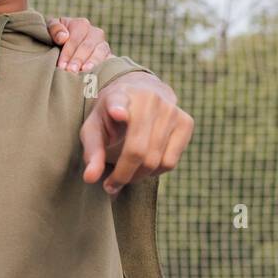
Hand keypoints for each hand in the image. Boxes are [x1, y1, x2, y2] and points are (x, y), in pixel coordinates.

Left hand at [46, 16, 112, 72]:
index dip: (68, 52)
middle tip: (71, 71)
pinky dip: (103, 67)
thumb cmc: (56, 37)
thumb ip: (54, 29)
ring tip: (84, 73)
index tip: (61, 65)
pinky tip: (96, 75)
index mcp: (81, 24)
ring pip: (100, 52)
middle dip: (78, 60)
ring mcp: (103, 44)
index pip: (75, 39)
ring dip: (91, 63)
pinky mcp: (109, 56)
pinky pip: (109, 60)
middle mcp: (95, 33)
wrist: (65, 45)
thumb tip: (63, 37)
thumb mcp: (51, 29)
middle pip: (87, 46)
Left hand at [79, 73, 193, 194]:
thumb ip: (92, 152)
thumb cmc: (110, 117)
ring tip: (125, 175)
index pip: (119, 101)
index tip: (117, 113)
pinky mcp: (186, 122)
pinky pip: (170, 162)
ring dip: (137, 176)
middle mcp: (148, 99)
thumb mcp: (94, 128)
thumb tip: (90, 178)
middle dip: (122, 175)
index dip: (118, 108)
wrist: (141, 92)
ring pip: (155, 160)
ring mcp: (170, 110)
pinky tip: (145, 165)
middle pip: (137, 149)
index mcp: (119, 95)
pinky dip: (156, 172)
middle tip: (110, 185)